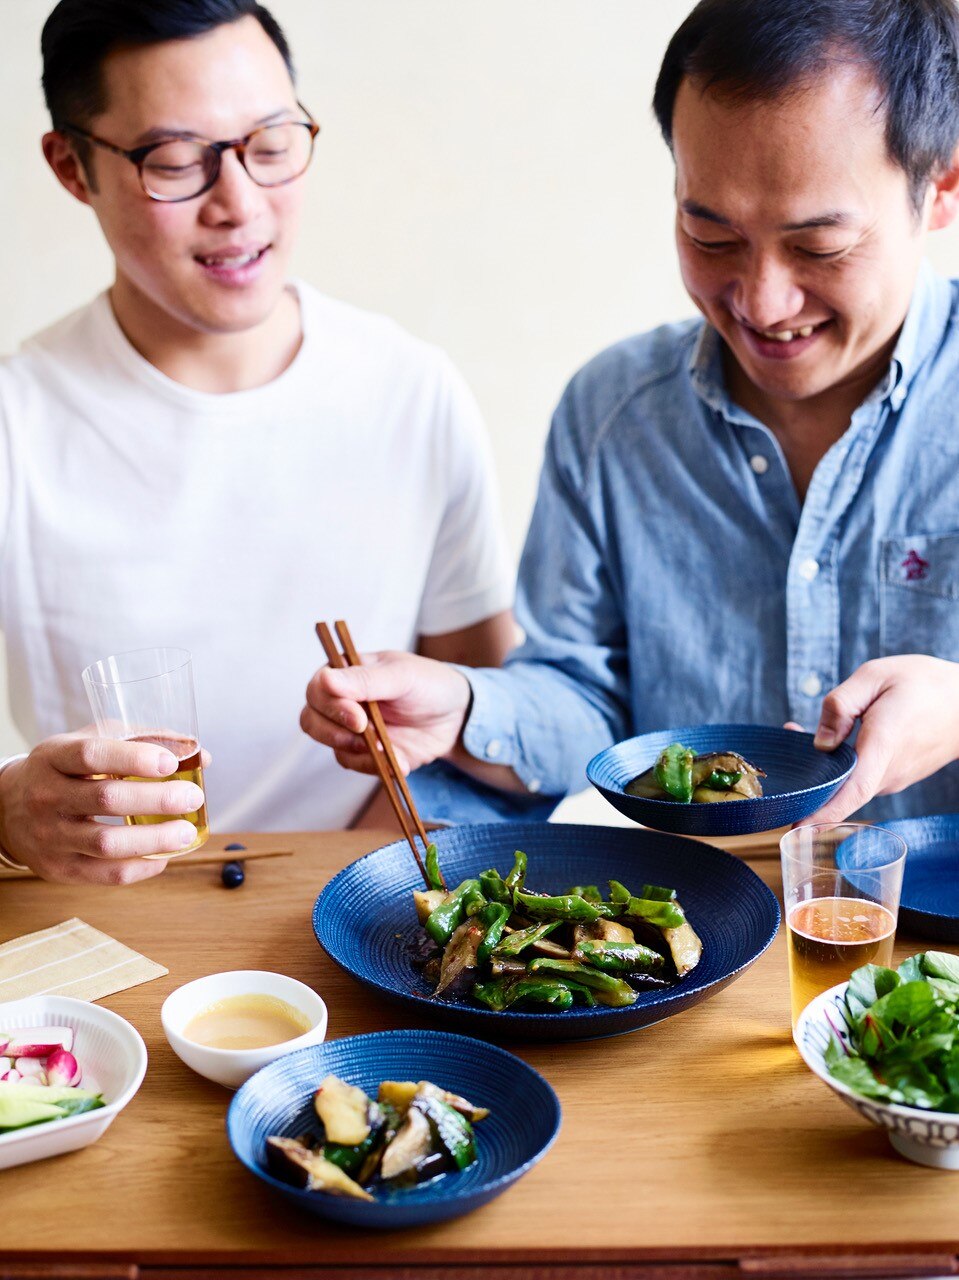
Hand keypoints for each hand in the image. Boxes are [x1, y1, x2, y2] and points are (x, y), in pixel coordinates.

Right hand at [0, 733, 206, 884]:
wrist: (7, 808)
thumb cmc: (63, 770)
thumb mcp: (88, 741)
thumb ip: (141, 740)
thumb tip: (201, 754)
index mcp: (54, 757)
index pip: (92, 755)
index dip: (134, 758)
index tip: (170, 763)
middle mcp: (46, 796)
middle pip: (106, 799)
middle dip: (157, 799)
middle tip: (192, 798)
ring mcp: (50, 836)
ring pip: (107, 843)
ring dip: (155, 840)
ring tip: (186, 833)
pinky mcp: (59, 869)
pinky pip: (106, 875)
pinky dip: (142, 868)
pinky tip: (164, 857)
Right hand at [300, 650, 471, 774]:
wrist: (456, 716)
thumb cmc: (429, 684)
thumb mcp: (402, 676)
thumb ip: (365, 679)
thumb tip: (325, 679)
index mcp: (347, 673)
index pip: (317, 688)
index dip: (330, 705)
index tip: (358, 717)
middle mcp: (343, 700)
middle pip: (312, 719)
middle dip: (336, 732)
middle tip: (367, 733)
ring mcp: (351, 728)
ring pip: (330, 745)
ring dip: (356, 751)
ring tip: (385, 750)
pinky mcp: (365, 752)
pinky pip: (354, 764)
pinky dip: (374, 766)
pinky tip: (398, 762)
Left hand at [805, 656, 958, 821]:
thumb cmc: (922, 684)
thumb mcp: (875, 676)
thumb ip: (841, 704)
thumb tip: (819, 742)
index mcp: (884, 742)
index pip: (854, 789)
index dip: (825, 811)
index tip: (799, 826)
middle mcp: (889, 770)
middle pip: (840, 788)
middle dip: (805, 774)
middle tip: (783, 741)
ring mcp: (894, 778)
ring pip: (848, 782)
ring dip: (821, 766)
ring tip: (799, 730)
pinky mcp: (894, 777)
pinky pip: (860, 778)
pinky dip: (839, 764)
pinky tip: (832, 738)